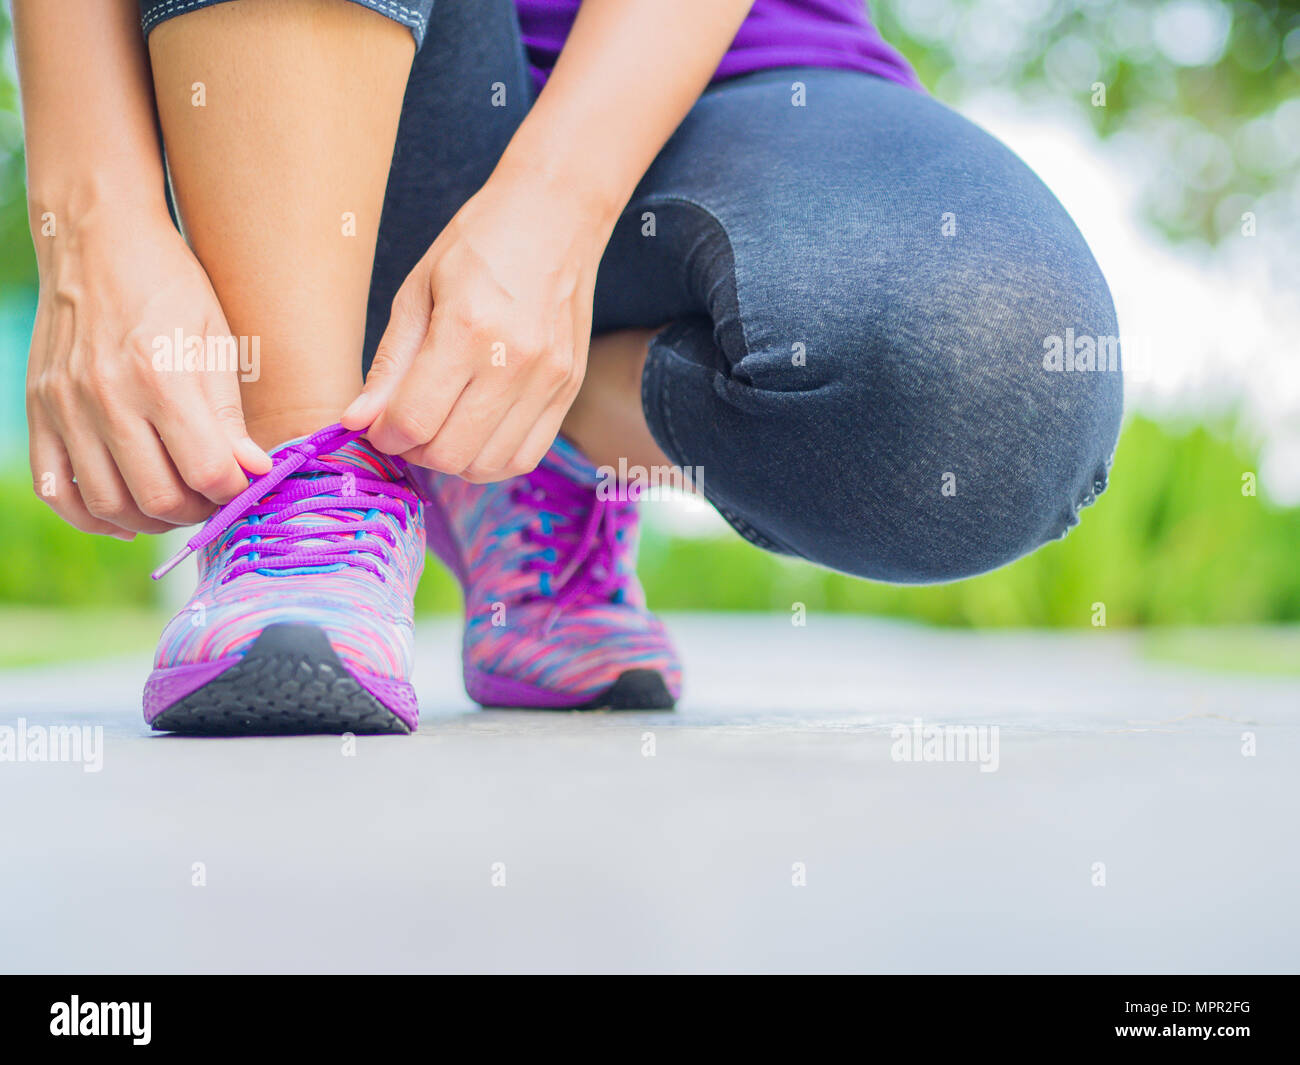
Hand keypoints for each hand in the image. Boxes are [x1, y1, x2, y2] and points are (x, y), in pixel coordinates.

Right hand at [27, 201, 270, 537]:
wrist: (97, 239)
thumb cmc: (170, 285)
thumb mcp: (217, 339)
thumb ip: (230, 414)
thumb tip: (255, 472)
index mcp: (161, 377)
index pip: (207, 472)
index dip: (236, 490)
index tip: (246, 482)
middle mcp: (106, 397)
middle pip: (158, 498)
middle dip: (198, 510)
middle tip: (213, 495)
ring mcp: (64, 406)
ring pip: (108, 504)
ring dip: (150, 520)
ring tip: (176, 501)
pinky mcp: (38, 409)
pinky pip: (55, 488)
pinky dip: (91, 514)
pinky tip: (125, 511)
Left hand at [343, 166, 611, 481]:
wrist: (557, 215)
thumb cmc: (480, 244)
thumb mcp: (418, 290)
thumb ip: (389, 363)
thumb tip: (355, 421)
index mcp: (466, 328)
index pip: (415, 421)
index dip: (385, 435)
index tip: (378, 423)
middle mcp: (514, 361)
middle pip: (450, 452)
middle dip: (415, 450)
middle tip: (406, 425)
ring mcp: (548, 379)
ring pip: (488, 465)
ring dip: (453, 459)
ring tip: (441, 427)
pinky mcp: (570, 388)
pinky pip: (527, 455)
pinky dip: (492, 459)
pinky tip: (476, 432)